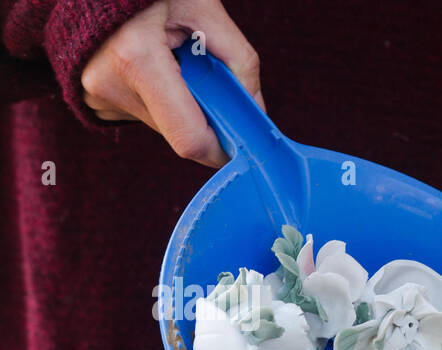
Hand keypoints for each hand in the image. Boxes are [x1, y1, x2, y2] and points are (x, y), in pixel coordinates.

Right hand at [81, 0, 263, 166]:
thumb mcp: (205, 10)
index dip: (223, 148)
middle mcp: (109, 83)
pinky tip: (154, 65)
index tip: (243, 142)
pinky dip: (160, 99)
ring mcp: (95, 93)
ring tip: (175, 62)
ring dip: (181, 105)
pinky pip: (142, 113)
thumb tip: (256, 111)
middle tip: (212, 84)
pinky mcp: (91, 97)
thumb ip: (240, 62)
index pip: (190, 139)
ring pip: (162, 125)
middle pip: (179, 134)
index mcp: (137, 59)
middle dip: (205, 118)